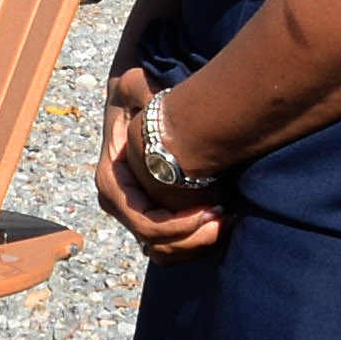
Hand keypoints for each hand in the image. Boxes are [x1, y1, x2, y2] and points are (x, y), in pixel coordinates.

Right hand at [97, 67, 229, 255]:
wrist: (137, 103)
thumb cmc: (139, 96)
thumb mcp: (135, 86)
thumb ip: (141, 94)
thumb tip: (157, 110)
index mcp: (113, 181)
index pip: (145, 222)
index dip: (180, 224)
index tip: (215, 208)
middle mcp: (120, 204)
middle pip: (157, 244)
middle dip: (195, 238)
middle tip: (227, 217)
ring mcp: (136, 214)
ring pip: (165, 253)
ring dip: (198, 245)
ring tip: (227, 219)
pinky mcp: (154, 217)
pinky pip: (173, 248)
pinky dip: (197, 244)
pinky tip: (222, 222)